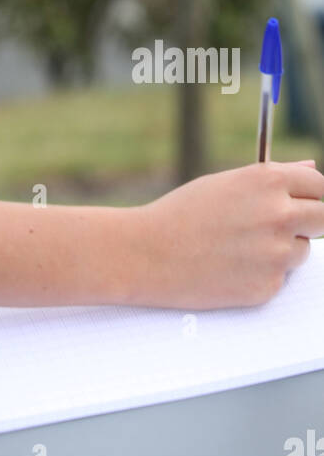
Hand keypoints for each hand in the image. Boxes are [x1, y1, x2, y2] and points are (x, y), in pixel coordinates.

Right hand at [127, 160, 323, 309]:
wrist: (148, 254)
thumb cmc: (182, 213)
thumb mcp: (226, 183)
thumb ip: (274, 177)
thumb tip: (310, 169)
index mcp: (268, 182)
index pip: (319, 186)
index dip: (311, 194)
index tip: (304, 201)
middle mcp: (279, 215)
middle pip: (323, 219)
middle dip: (308, 222)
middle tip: (277, 226)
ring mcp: (276, 254)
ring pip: (302, 251)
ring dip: (282, 249)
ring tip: (239, 246)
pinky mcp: (269, 286)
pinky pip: (280, 277)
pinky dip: (262, 273)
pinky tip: (231, 266)